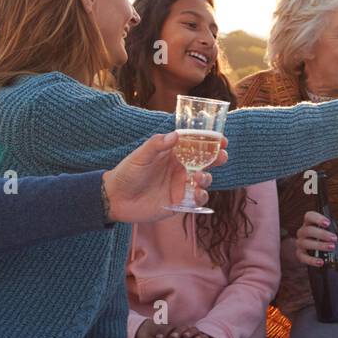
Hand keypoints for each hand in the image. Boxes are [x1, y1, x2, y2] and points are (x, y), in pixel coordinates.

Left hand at [102, 131, 225, 222]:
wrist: (116, 199)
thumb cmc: (127, 173)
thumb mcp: (141, 156)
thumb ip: (157, 144)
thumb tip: (176, 134)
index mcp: (173, 154)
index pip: (196, 145)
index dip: (210, 142)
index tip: (221, 140)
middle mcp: (180, 169)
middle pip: (205, 162)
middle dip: (217, 159)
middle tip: (221, 156)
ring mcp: (181, 186)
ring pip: (204, 181)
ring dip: (208, 178)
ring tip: (200, 177)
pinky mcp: (180, 202)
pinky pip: (197, 200)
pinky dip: (201, 197)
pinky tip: (197, 193)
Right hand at [294, 209, 337, 267]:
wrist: (313, 250)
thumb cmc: (323, 237)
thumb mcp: (332, 231)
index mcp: (309, 223)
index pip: (309, 216)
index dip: (317, 218)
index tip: (328, 223)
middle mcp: (302, 232)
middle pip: (308, 230)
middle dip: (322, 234)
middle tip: (334, 238)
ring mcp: (300, 244)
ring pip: (306, 243)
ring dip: (319, 245)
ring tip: (332, 247)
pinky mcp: (300, 255)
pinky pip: (303, 258)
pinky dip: (312, 260)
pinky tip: (321, 262)